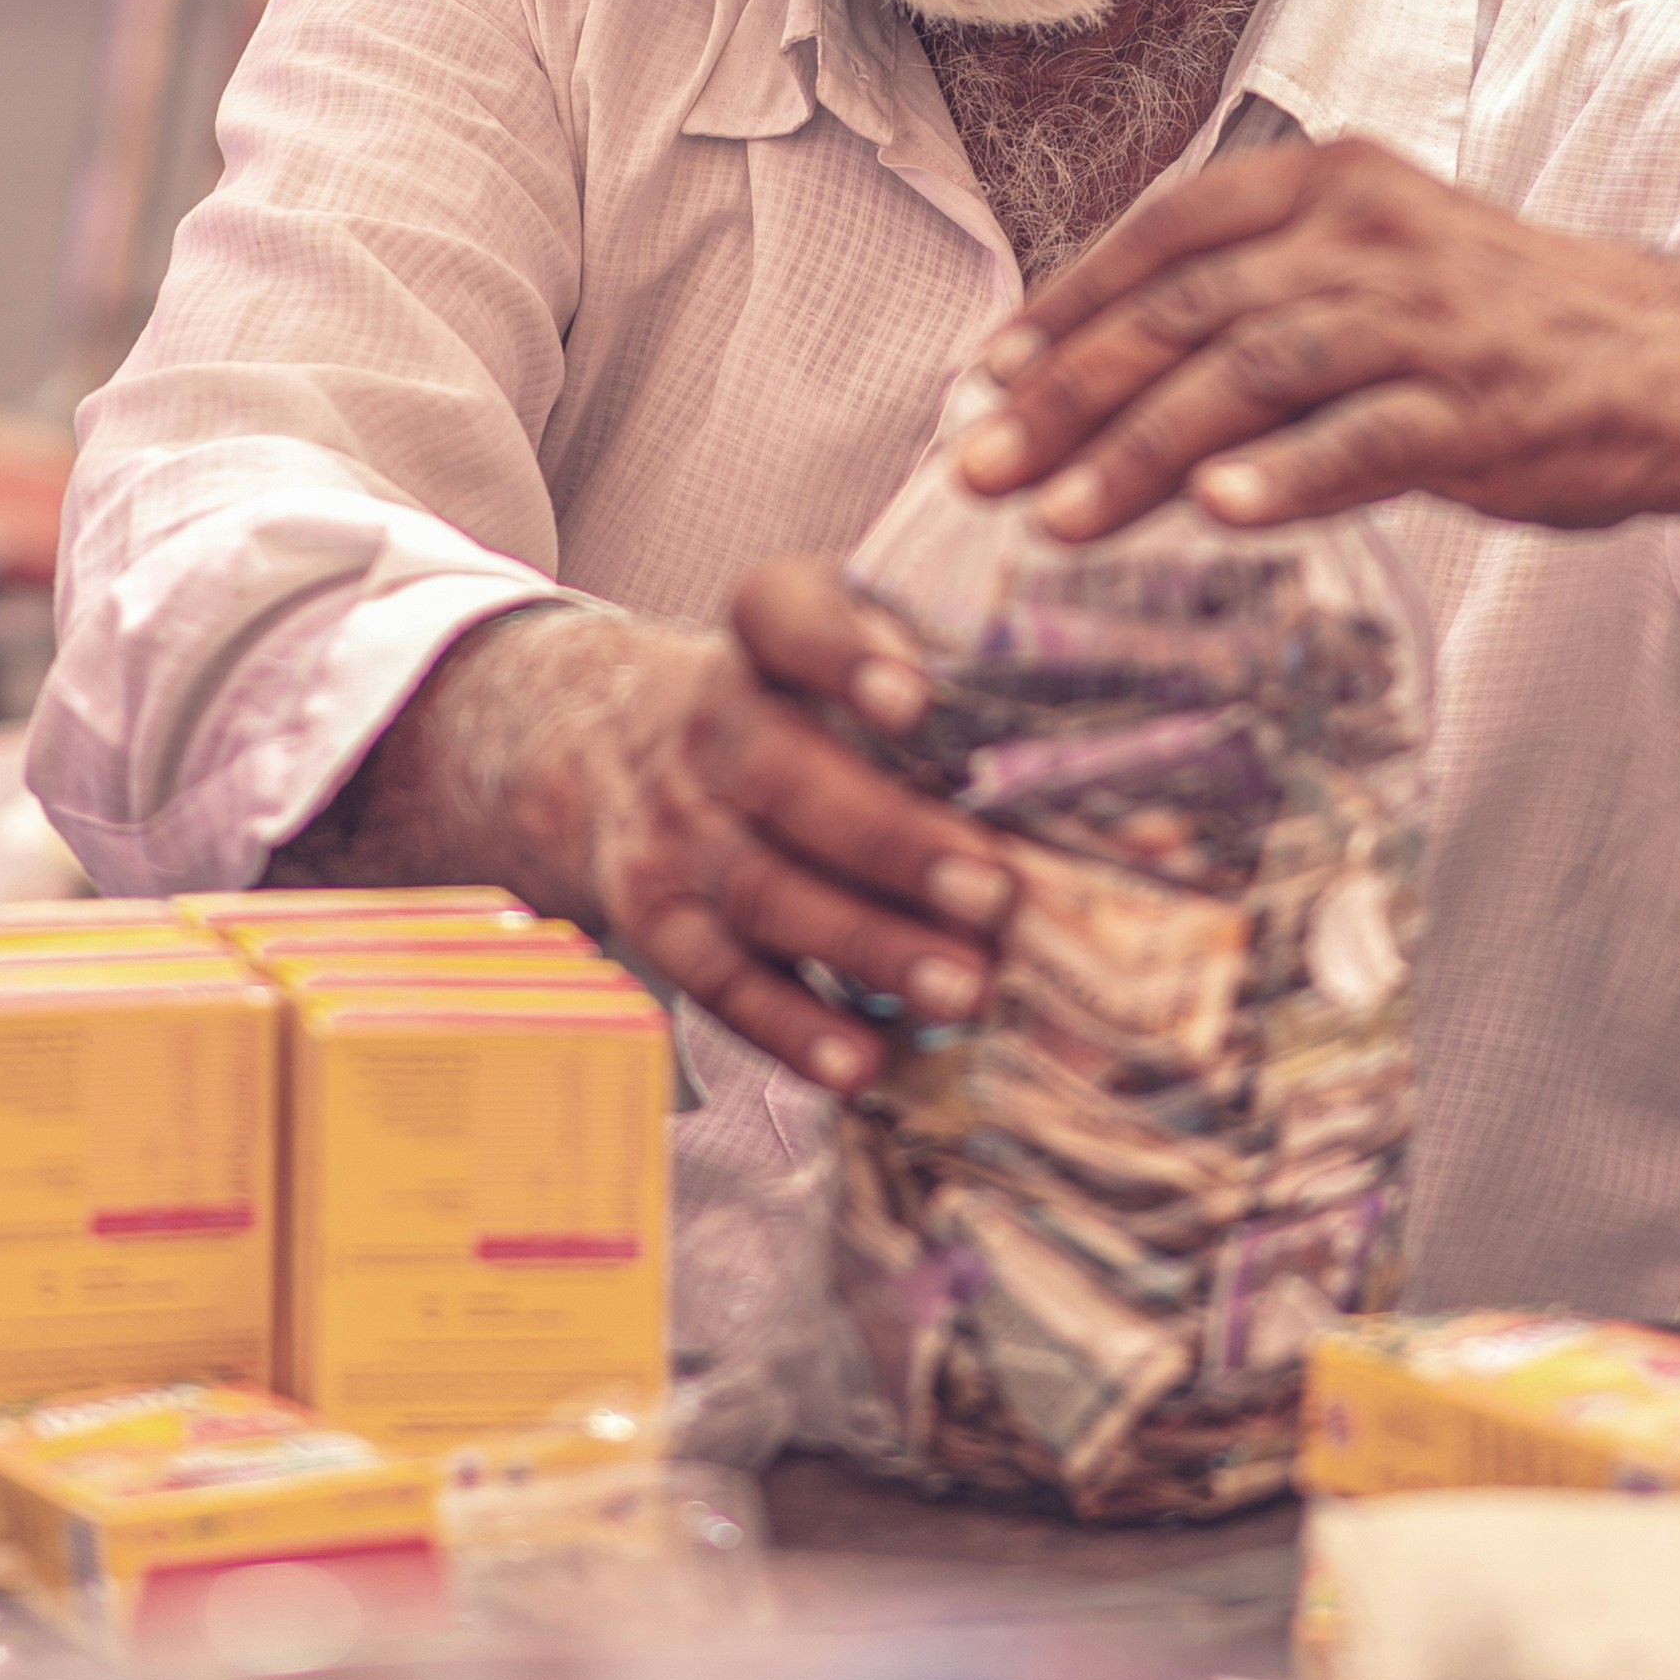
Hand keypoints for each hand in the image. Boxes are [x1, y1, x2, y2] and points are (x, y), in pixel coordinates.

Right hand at [368, 568, 1013, 1096]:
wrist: (604, 743)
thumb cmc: (784, 695)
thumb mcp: (825, 638)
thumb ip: (926, 656)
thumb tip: (1075, 751)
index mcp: (760, 636)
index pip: (786, 618)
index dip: (843, 654)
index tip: (917, 697)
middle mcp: (708, 727)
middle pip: (786, 780)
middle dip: (892, 842)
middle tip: (994, 894)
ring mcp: (672, 828)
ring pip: (764, 891)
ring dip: (867, 947)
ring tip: (965, 989)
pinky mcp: (655, 916)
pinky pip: (720, 979)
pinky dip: (793, 1027)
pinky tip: (866, 1061)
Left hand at [949, 136, 1679, 561]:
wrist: (1674, 363)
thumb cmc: (1495, 328)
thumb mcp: (1368, 272)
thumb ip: (1250, 305)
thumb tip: (1093, 383)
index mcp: (1329, 183)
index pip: (1165, 235)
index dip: (1064, 307)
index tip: (982, 379)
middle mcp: (1367, 233)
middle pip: (1184, 311)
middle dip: (1066, 394)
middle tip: (976, 466)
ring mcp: (1425, 318)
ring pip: (1251, 376)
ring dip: (1142, 449)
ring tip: (1058, 516)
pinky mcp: (1479, 404)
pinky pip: (1365, 438)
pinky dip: (1286, 474)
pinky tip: (1216, 512)